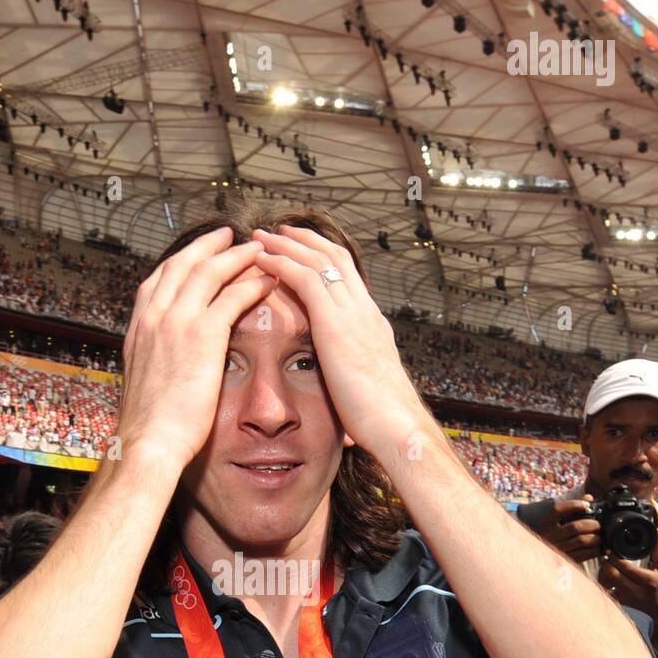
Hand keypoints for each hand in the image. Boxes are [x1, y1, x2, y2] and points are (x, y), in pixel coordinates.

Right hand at [114, 227, 277, 473]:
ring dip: (235, 256)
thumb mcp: (144, 383)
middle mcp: (154, 316)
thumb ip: (154, 362)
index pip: (159, 279)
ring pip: (210, 272)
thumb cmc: (149, 425)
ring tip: (256, 249)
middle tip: (229, 235)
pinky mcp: (202, 335)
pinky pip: (232, 296)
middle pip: (183, 263)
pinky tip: (267, 281)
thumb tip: (163, 364)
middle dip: (208, 245)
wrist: (148, 441)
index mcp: (139, 328)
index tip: (197, 253)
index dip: (181, 261)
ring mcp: (176, 322)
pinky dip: (251, 283)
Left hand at [249, 225, 423, 455]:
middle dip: (304, 240)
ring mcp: (352, 313)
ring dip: (287, 245)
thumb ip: (352, 376)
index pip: (348, 277)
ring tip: (260, 236)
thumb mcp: (366, 388)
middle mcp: (364, 310)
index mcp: (372, 324)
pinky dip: (281, 263)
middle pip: (335, 257)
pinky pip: (304, 278)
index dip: (322, 258)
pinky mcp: (335, 323)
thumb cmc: (381, 420)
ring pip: (317, 260)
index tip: (300, 250)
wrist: (397, 426)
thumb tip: (346, 388)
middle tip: (277, 231)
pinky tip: (261, 259)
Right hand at [535, 497, 601, 562]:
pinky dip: (594, 550)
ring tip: (599, 535)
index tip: (586, 505)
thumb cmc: (544, 522)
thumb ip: (569, 503)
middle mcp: (548, 535)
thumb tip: (589, 498)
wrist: (531, 545)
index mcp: (544, 521)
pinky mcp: (563, 559)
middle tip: (598, 524)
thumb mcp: (551, 510)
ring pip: (581, 541)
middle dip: (592, 524)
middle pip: (576, 527)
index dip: (575, 505)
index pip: (558, 509)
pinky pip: (583, 555)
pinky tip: (598, 547)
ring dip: (595, 537)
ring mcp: (556, 548)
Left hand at [598, 536, 657, 632]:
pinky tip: (605, 576)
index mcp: (648, 581)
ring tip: (607, 564)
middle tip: (608, 556)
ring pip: (603, 582)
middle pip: (611, 573)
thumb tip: (656, 530)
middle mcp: (635, 591)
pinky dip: (600, 582)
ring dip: (602, 571)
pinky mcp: (617, 602)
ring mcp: (624, 598)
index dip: (616, 557)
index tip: (613, 549)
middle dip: (607, 562)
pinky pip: (602, 591)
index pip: (626, 568)